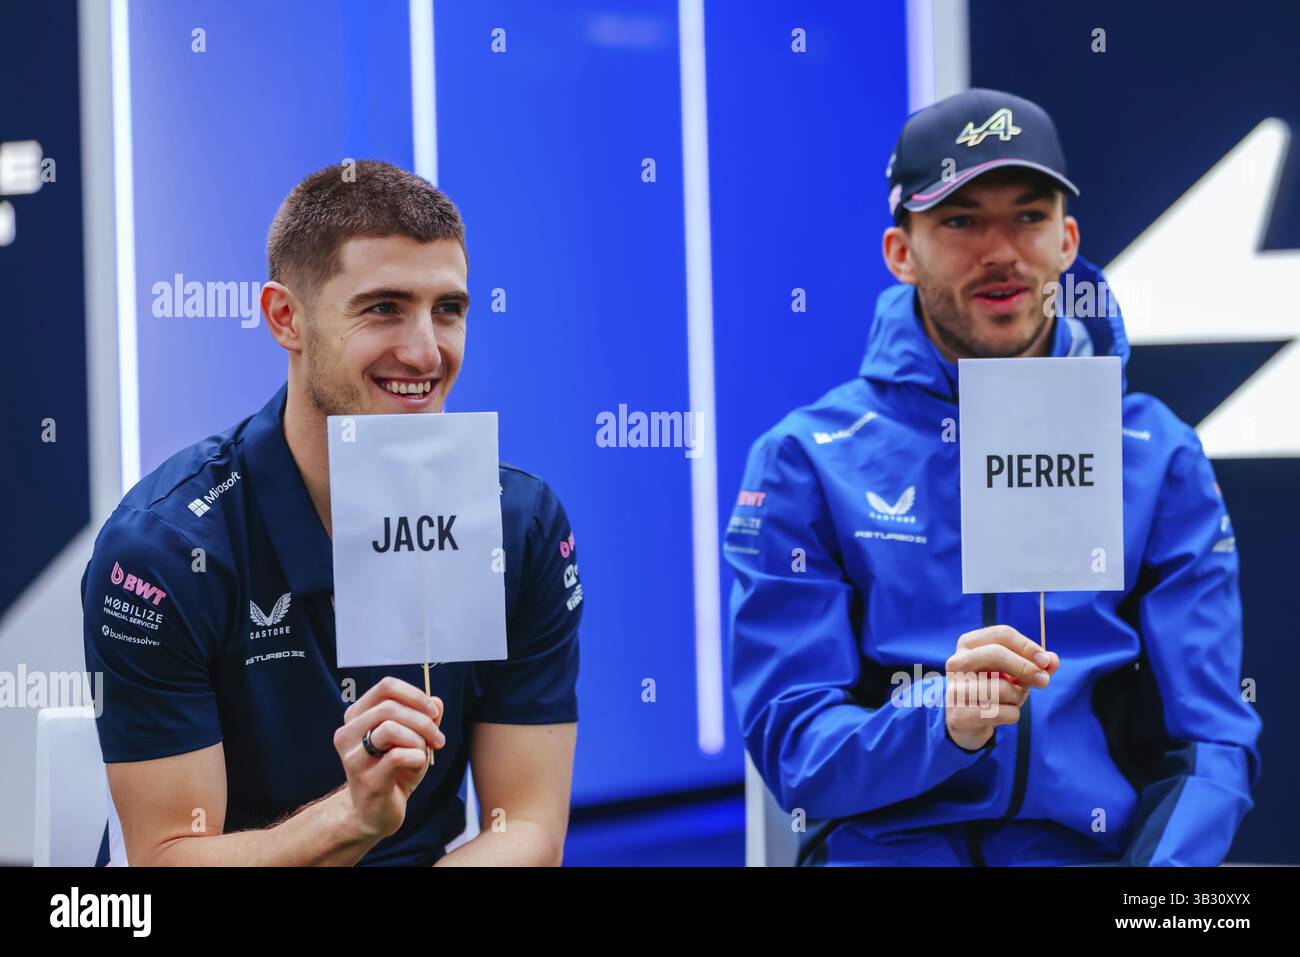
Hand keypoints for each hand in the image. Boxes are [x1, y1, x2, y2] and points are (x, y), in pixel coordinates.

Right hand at [333, 676, 445, 839]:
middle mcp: (347, 733)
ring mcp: (353, 757)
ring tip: (424, 753)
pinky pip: (398, 755)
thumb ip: (425, 718)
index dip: (415, 695)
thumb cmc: (393, 771)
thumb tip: (437, 701)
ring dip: (418, 739)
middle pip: (390, 707)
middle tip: (438, 739)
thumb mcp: (413, 739)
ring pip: (390, 728)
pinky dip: (417, 757)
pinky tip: (417, 766)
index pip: (386, 687)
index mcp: (357, 716)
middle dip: (423, 721)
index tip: (433, 712)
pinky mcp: (365, 779)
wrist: (377, 812)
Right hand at [944, 625, 1058, 750]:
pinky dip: (1012, 715)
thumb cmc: (994, 689)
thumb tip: (1052, 660)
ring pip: (1000, 687)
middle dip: (1025, 667)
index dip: (1026, 646)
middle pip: (995, 653)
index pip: (1001, 634)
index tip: (1045, 660)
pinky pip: (998, 712)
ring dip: (1017, 697)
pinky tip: (1005, 715)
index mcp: (970, 643)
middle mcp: (956, 662)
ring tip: (1013, 700)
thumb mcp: (1016, 673)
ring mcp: (954, 688)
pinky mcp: (958, 715)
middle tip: (1044, 681)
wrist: (967, 721)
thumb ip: (1036, 665)